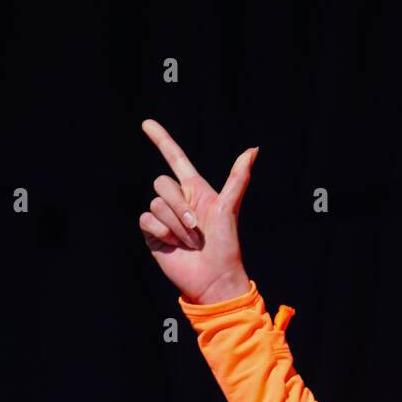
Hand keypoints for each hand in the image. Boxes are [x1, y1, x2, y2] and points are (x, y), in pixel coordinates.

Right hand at [139, 118, 257, 304]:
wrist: (214, 278)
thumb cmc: (225, 246)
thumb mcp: (229, 208)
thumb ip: (238, 178)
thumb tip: (254, 149)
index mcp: (195, 191)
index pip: (174, 159)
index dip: (161, 140)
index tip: (146, 123)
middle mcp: (178, 201)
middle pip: (162, 183)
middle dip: (180, 207)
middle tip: (197, 229)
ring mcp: (164, 217)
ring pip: (156, 203)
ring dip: (176, 225)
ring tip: (191, 242)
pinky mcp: (153, 233)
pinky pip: (147, 219)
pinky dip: (163, 232)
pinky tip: (174, 245)